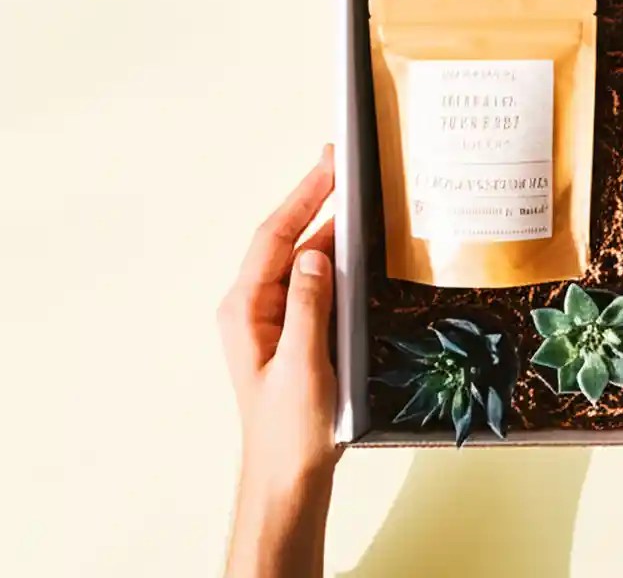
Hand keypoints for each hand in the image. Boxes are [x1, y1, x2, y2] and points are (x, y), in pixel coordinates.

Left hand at [219, 146, 338, 577]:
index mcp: (246, 310)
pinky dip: (336, 262)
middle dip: (315, 201)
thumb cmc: (291, 429)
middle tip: (346, 165)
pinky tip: (358, 251)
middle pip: (287, 241)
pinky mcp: (295, 332)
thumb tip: (318, 254)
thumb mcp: (303, 365)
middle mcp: (255, 307)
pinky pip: (314, 285)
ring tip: (359, 199)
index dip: (302, 197)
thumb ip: (310, 307)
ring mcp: (274, 319)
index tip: (328, 164)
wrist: (288, 475)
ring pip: (302, 261)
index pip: (275, 238)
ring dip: (329, 231)